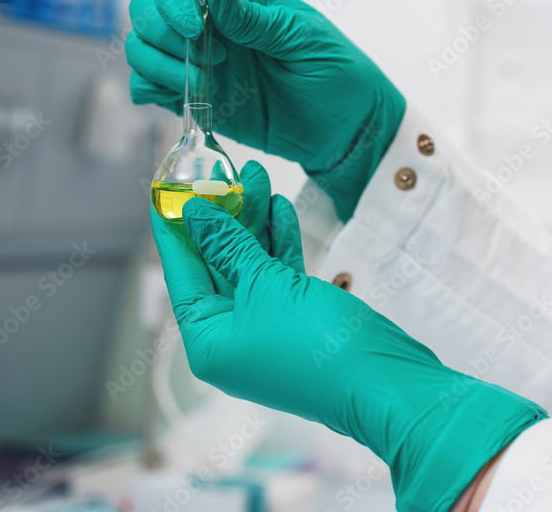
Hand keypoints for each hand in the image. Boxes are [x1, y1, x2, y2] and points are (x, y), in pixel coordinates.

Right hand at [127, 0, 405, 220]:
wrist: (347, 131)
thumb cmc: (338, 74)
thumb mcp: (303, 38)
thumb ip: (254, 17)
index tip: (194, 27)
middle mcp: (211, 26)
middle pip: (148, 10)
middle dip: (160, 33)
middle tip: (202, 60)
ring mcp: (200, 63)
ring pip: (142, 49)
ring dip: (157, 65)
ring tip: (204, 85)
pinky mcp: (197, 99)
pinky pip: (149, 88)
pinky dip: (151, 91)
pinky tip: (186, 98)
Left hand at [150, 167, 545, 511]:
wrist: (383, 378)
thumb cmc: (318, 345)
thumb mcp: (264, 285)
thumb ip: (229, 246)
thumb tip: (196, 215)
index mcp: (208, 342)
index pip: (181, 274)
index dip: (174, 229)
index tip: (168, 191)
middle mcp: (232, 338)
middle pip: (217, 266)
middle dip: (224, 217)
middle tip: (227, 172)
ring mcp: (267, 329)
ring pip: (251, 266)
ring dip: (254, 223)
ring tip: (257, 176)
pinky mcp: (298, 320)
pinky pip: (279, 276)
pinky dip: (280, 244)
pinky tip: (281, 209)